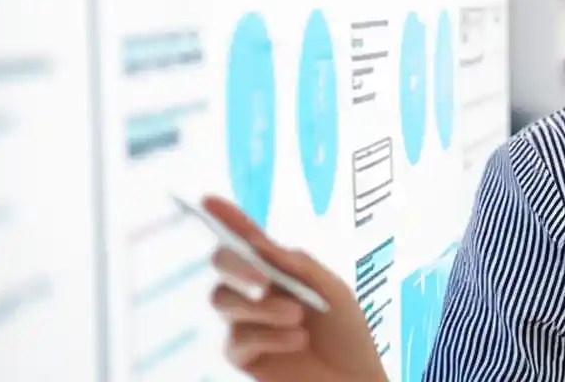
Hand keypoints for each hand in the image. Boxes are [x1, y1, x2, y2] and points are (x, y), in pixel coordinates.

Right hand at [204, 195, 387, 381]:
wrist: (355, 380)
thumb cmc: (347, 334)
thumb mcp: (332, 291)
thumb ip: (297, 266)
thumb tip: (259, 243)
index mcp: (279, 270)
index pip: (247, 238)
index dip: (227, 219)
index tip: (208, 201)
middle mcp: (256, 292)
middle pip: (223, 266)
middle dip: (238, 265)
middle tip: (263, 278)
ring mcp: (247, 324)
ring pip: (224, 301)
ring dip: (261, 307)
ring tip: (298, 315)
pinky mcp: (245, 357)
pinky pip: (238, 340)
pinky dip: (269, 336)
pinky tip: (298, 339)